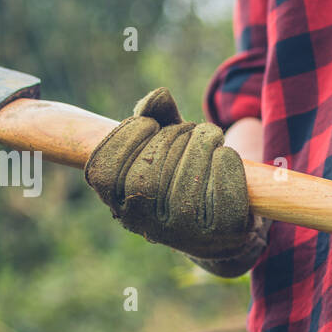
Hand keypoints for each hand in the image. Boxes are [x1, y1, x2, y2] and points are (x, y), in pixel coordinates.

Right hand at [85, 89, 266, 274]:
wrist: (226, 219)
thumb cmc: (186, 171)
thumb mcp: (166, 140)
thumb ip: (156, 114)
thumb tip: (158, 97)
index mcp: (121, 204)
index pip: (105, 172)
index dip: (126, 138)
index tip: (150, 123)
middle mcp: (147, 225)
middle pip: (147, 174)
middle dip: (172, 137)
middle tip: (191, 128)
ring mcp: (184, 234)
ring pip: (187, 181)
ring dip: (202, 143)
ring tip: (211, 135)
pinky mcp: (222, 234)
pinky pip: (222, 193)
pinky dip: (226, 163)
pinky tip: (224, 154)